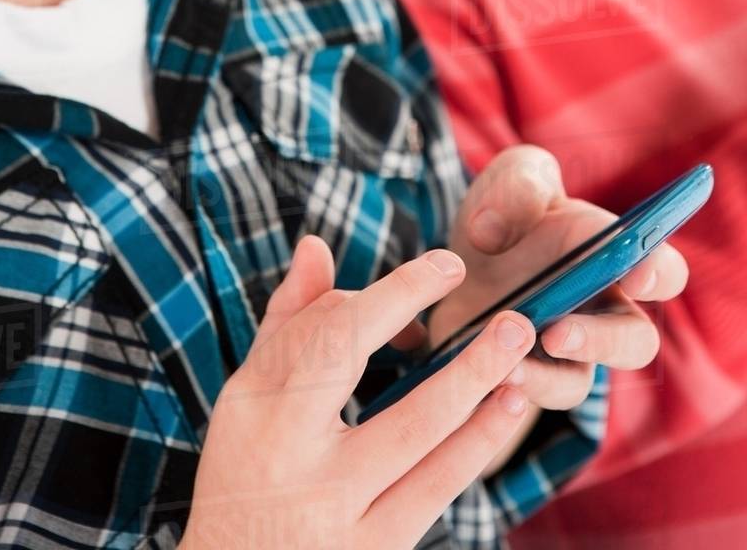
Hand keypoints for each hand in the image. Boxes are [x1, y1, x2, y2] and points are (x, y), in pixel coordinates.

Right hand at [179, 234, 536, 549]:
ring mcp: (340, 517)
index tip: (445, 264)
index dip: (397, 295)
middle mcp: (302, 467)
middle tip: (514, 318)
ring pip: (426, 448)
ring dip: (481, 396)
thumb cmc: (243, 463)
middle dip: (462, 360)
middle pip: (395, 404)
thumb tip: (317, 245)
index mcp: (263, 411)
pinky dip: (476, 445)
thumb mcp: (250, 388)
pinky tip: (505, 408)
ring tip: (519, 354)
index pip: (336, 340)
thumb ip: (290, 317)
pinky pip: (436, 492)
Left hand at [427, 146, 688, 455]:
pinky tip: (485, 379)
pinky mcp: (524, 376)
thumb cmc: (502, 214)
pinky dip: (510, 392)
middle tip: (556, 334)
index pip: (662, 271)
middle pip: (635, 343)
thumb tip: (492, 230)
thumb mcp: (509, 180)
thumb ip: (516, 185)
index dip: (658, 275)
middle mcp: (598, 309)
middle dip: (602, 343)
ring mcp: (563, 350)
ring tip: (506, 367)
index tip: (635, 276)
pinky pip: (528, 399)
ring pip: (578, 384)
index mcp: (610, 254)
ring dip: (546, 379)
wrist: (451, 263)